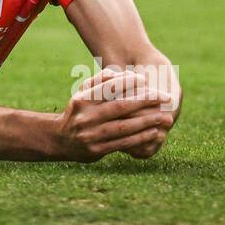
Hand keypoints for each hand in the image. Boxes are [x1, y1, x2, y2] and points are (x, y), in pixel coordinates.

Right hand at [54, 68, 174, 161]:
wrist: (60, 140)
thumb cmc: (79, 112)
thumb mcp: (82, 94)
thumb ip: (99, 82)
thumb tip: (119, 73)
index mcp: (83, 100)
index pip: (108, 88)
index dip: (128, 82)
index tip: (145, 79)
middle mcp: (86, 117)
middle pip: (120, 107)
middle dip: (145, 101)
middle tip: (164, 97)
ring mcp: (91, 135)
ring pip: (124, 127)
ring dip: (147, 122)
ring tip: (164, 117)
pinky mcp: (97, 151)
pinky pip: (123, 143)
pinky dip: (140, 137)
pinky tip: (154, 132)